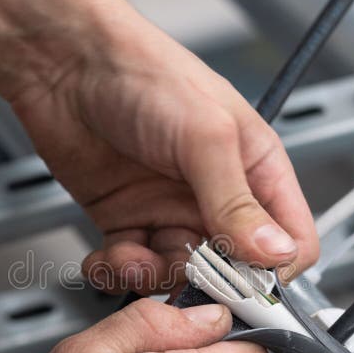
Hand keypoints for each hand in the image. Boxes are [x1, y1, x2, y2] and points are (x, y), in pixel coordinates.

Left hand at [0, 0, 318, 293]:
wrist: (65, 64)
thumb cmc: (144, 73)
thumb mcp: (204, 136)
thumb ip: (237, 201)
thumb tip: (275, 252)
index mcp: (254, 169)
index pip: (288, 240)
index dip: (273, 272)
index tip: (246, 288)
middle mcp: (216, 195)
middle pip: (233, 268)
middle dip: (207, 282)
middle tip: (181, 275)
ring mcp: (170, 210)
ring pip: (180, 275)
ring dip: (156, 278)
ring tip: (136, 257)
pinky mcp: (128, 220)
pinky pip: (134, 266)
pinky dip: (120, 271)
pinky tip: (111, 255)